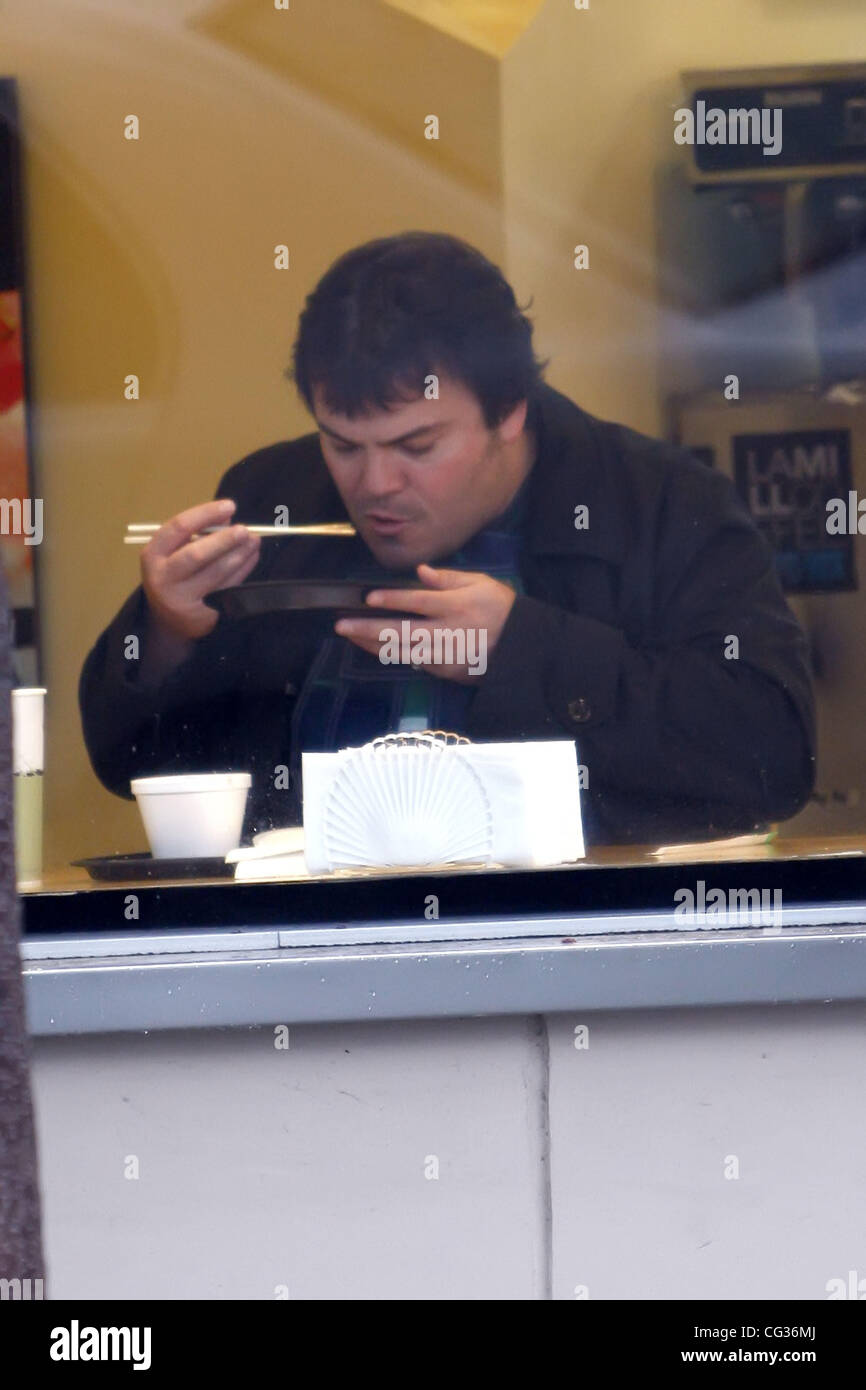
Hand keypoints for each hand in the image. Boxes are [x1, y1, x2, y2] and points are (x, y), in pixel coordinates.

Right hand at [140, 498, 261, 640]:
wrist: (169, 620)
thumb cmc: (174, 574)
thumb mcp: (175, 552)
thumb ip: (197, 533)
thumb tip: (227, 517)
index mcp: (153, 555)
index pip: (179, 528)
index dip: (206, 514)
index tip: (229, 506)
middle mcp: (163, 578)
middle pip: (196, 554)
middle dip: (224, 540)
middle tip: (244, 529)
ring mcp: (181, 600)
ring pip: (216, 573)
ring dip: (239, 554)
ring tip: (253, 540)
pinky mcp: (201, 615)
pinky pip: (227, 588)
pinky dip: (243, 570)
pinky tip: (251, 557)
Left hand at [334, 564, 516, 682]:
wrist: (522, 646)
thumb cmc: (500, 607)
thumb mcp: (481, 583)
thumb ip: (449, 578)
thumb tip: (420, 571)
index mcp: (455, 606)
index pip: (417, 602)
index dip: (392, 600)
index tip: (367, 598)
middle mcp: (446, 631)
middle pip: (401, 631)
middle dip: (368, 628)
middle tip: (341, 625)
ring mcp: (444, 654)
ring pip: (402, 651)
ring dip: (373, 644)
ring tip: (350, 636)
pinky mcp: (445, 671)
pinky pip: (413, 663)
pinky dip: (393, 655)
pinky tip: (374, 648)